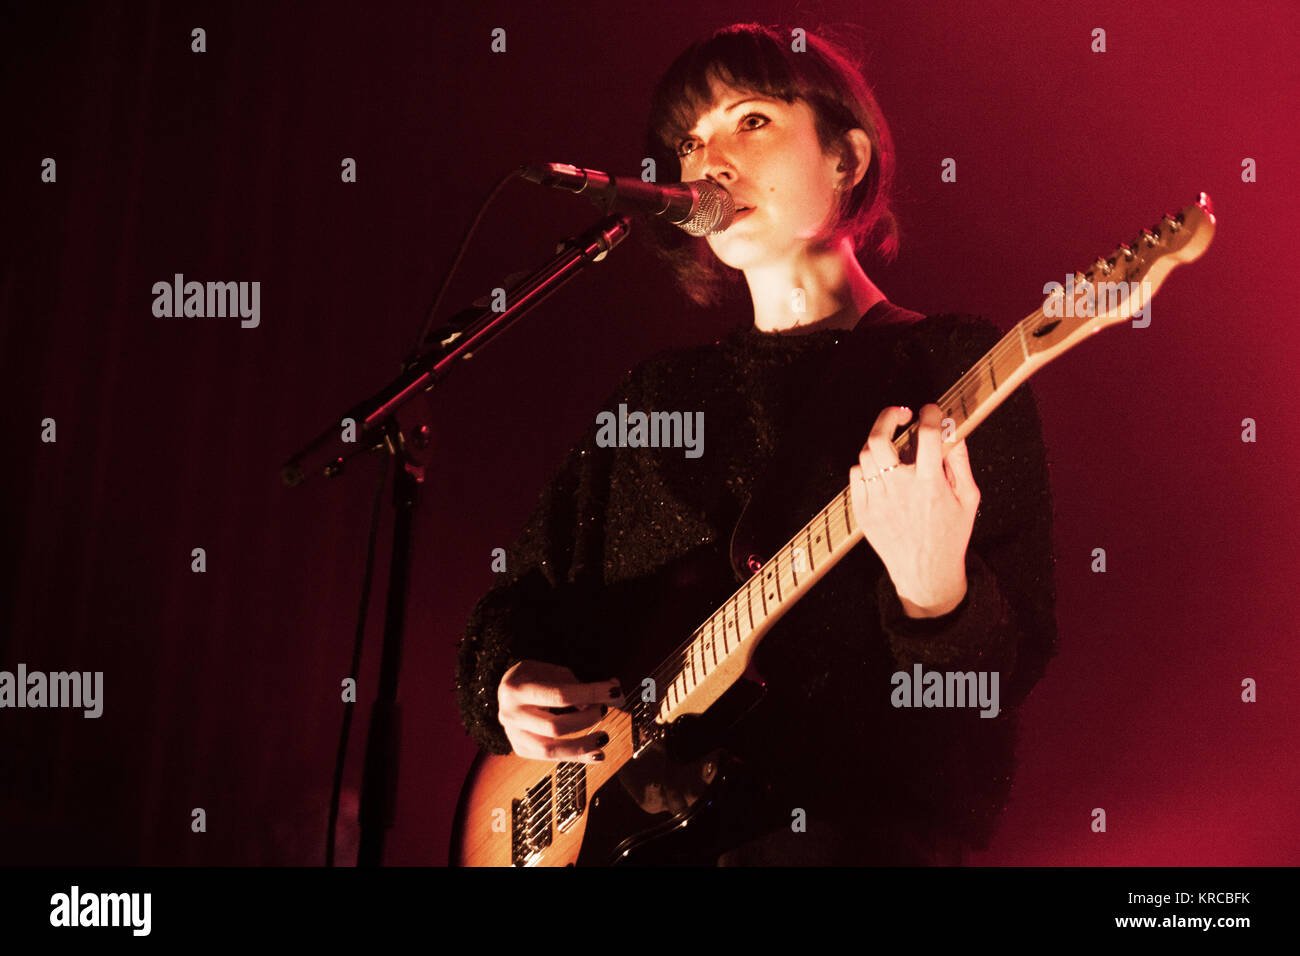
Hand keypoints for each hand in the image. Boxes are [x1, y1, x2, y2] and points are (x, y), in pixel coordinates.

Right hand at [497, 660, 619, 761]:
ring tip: (604, 738)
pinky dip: (576, 757)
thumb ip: (574, 684)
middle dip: (586, 720)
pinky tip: (596, 754)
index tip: (614, 691)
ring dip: (583, 746)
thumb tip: (607, 696)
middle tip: (603, 710)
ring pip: (551, 750)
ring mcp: (513, 734)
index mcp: (516, 688)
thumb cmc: (534, 677)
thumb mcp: (551, 670)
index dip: (590, 694)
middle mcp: (510, 714)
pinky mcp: (520, 748)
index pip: (560, 695)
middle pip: (555, 726)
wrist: (507, 690)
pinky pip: (551, 758)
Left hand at [848, 404, 978, 616]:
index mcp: (930, 486)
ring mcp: (878, 501)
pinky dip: (867, 466)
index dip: (930, 414)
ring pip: (866, 455)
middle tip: (901, 413)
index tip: (932, 410)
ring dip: (880, 441)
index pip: (927, 436)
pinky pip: (856, 476)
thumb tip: (953, 431)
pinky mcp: (863, 512)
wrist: (926, 574)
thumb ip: (961, 463)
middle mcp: (900, 490)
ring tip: (894, 445)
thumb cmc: (951, 535)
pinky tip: (882, 469)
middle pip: (879, 439)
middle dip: (889, 417)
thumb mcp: (968, 500)